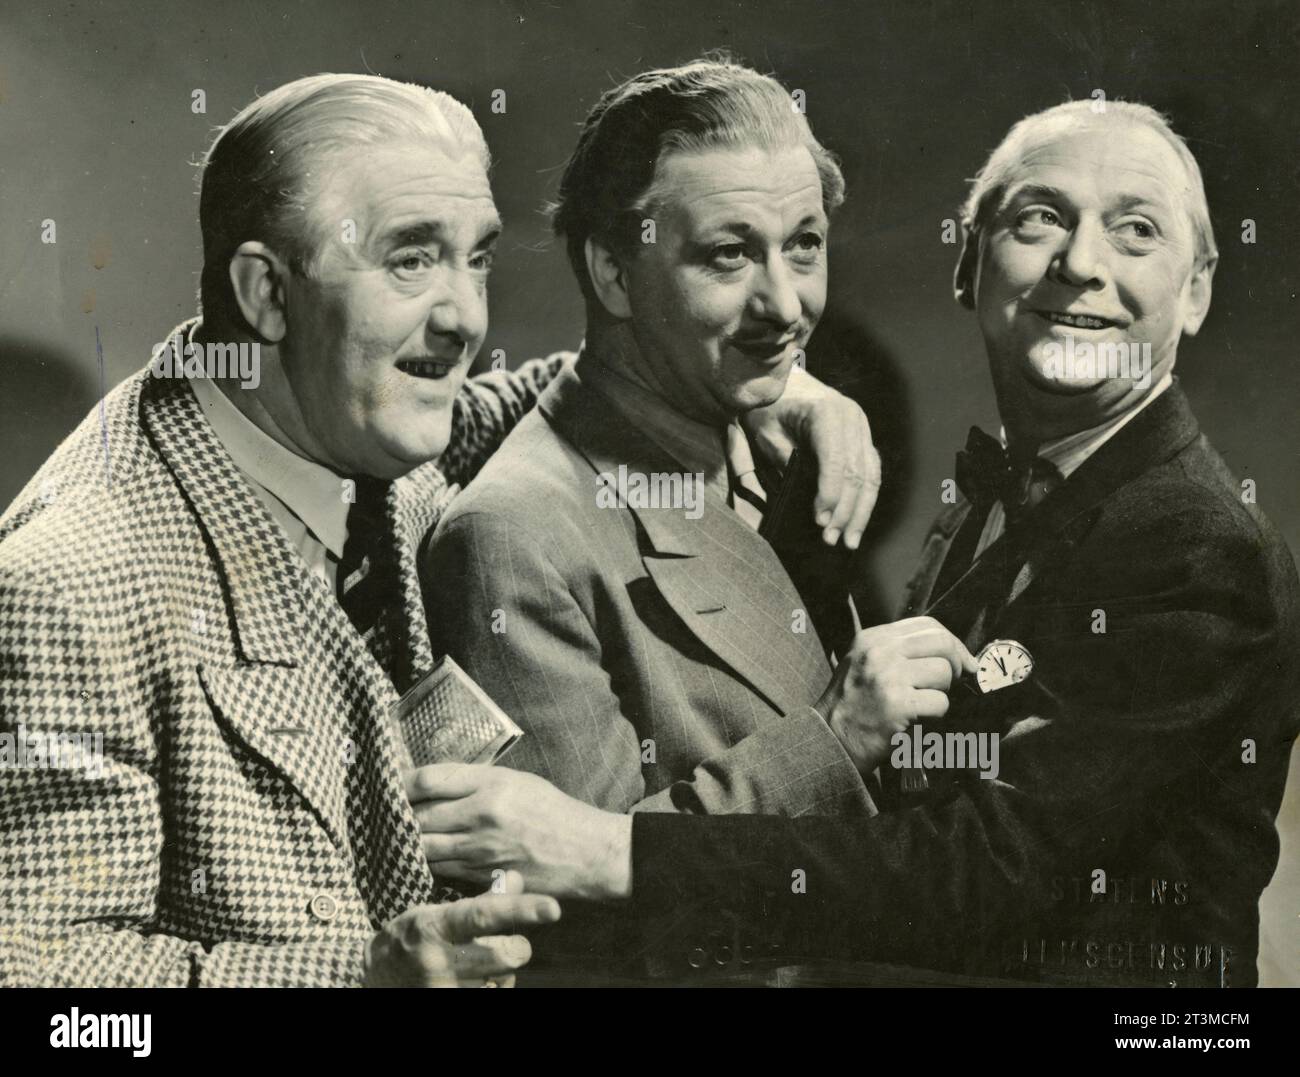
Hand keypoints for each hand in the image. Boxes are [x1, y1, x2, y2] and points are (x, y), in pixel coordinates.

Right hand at [363, 870, 559, 986]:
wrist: (369, 979)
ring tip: (472, 967)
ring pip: (503, 981)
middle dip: (514, 947)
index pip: (483, 915)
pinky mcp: (449, 1005)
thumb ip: (482, 900)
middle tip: (499, 942)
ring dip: (499, 974)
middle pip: (508, 955)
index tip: (552, 908)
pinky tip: (470, 982)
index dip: (520, 910)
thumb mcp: (437, 912)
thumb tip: (518, 879)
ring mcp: (444, 992)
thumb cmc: (410, 939)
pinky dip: (490, 988)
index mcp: (434, 928)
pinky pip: (494, 994)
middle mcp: (438, 964)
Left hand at [405, 764, 632, 901]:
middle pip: (421, 815)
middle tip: (385, 812)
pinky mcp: (482, 876)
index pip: (432, 779)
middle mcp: (483, 815)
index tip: (393, 783)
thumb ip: (478, 781)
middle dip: (399, 814)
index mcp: (493, 784)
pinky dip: (427, 861)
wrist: (585, 852)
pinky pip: (441, 868)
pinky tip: (420, 856)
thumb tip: (436, 783)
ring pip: (425, 846)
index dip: (404, 782)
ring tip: (394, 836)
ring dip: (407, 841)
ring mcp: (481, 849)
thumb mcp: (519, 781)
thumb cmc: (553, 812)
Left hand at [740, 363, 880, 548]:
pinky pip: (870, 473)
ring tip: (849, 541)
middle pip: (857, 473)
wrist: (783, 384)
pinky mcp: (863, 439)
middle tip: (830, 539)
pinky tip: (856, 523)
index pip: (836, 461)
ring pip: (870, 476)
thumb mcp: (768, 435)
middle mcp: (852, 418)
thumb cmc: (769, 409)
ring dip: (860, 512)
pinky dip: (864, 500)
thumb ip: (787, 465)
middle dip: (845, 511)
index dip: (830, 495)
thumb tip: (804, 503)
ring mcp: (861, 428)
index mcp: (827, 413)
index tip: (819, 521)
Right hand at [815, 616, 976, 772]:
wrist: (830, 739)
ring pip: (944, 673)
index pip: (927, 624)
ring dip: (942, 693)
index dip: (952, 641)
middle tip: (955, 682)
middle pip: (941, 643)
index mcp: (872, 638)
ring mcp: (888, 677)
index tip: (962, 660)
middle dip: (957, 663)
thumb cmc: (851, 705)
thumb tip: (948, 650)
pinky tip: (919, 720)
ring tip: (924, 704)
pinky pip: (940, 703)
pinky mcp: (897, 705)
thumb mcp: (863, 663)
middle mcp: (880, 652)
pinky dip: (937, 715)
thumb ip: (896, 650)